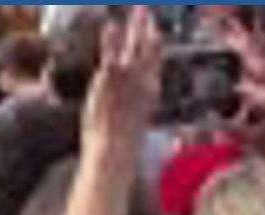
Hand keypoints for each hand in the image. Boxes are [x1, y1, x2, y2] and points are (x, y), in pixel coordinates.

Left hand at [84, 7, 161, 146]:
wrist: (113, 151)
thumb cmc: (122, 148)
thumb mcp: (136, 129)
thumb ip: (136, 114)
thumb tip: (134, 114)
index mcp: (151, 94)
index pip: (155, 64)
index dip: (155, 45)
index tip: (156, 32)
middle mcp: (142, 81)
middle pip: (147, 49)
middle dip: (147, 28)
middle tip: (147, 11)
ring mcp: (126, 77)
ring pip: (133, 45)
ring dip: (136, 25)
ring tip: (137, 9)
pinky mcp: (109, 77)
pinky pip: (111, 51)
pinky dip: (111, 37)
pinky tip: (110, 26)